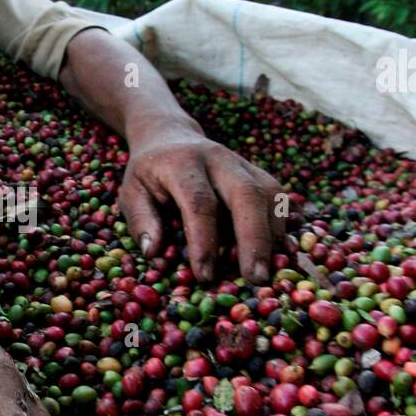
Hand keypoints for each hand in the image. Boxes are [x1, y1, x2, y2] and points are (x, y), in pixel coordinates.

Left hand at [119, 121, 284, 282]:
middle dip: (254, 239)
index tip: (205, 275)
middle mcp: (219, 159)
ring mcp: (244, 164)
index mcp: (183, 163)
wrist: (171, 136)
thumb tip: (153, 253)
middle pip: (247, 194)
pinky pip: (279, 198)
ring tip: (270, 271)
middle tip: (256, 278)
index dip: (204, 241)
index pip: (199, 202)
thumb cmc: (149, 173)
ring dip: (273, 235)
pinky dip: (283, 226)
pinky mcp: (260, 173)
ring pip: (270, 195)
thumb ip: (141, 220)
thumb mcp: (132, 192)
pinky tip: (282, 252)